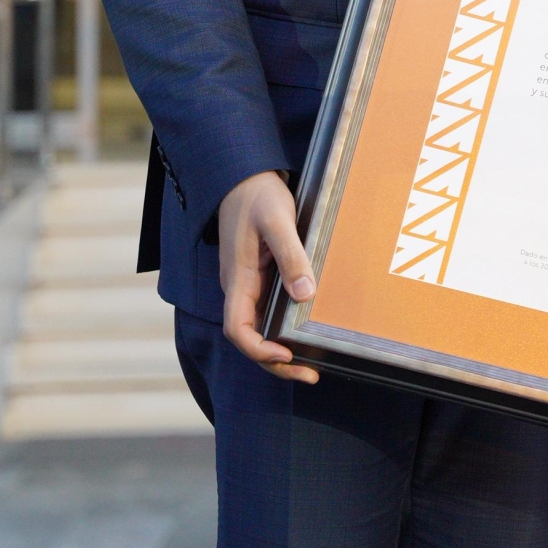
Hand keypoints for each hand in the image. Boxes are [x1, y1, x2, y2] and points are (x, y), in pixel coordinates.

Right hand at [220, 170, 317, 384]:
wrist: (242, 174)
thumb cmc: (256, 194)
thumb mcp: (278, 221)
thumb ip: (291, 256)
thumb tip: (305, 294)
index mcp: (238, 278)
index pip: (237, 329)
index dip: (259, 349)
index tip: (287, 354)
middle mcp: (239, 287)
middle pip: (249, 338)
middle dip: (276, 362)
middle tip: (311, 374)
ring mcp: (247, 283)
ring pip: (257, 327)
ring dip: (279, 350)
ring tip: (310, 365)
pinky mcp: (257, 275)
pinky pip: (265, 311)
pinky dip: (280, 329)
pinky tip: (301, 333)